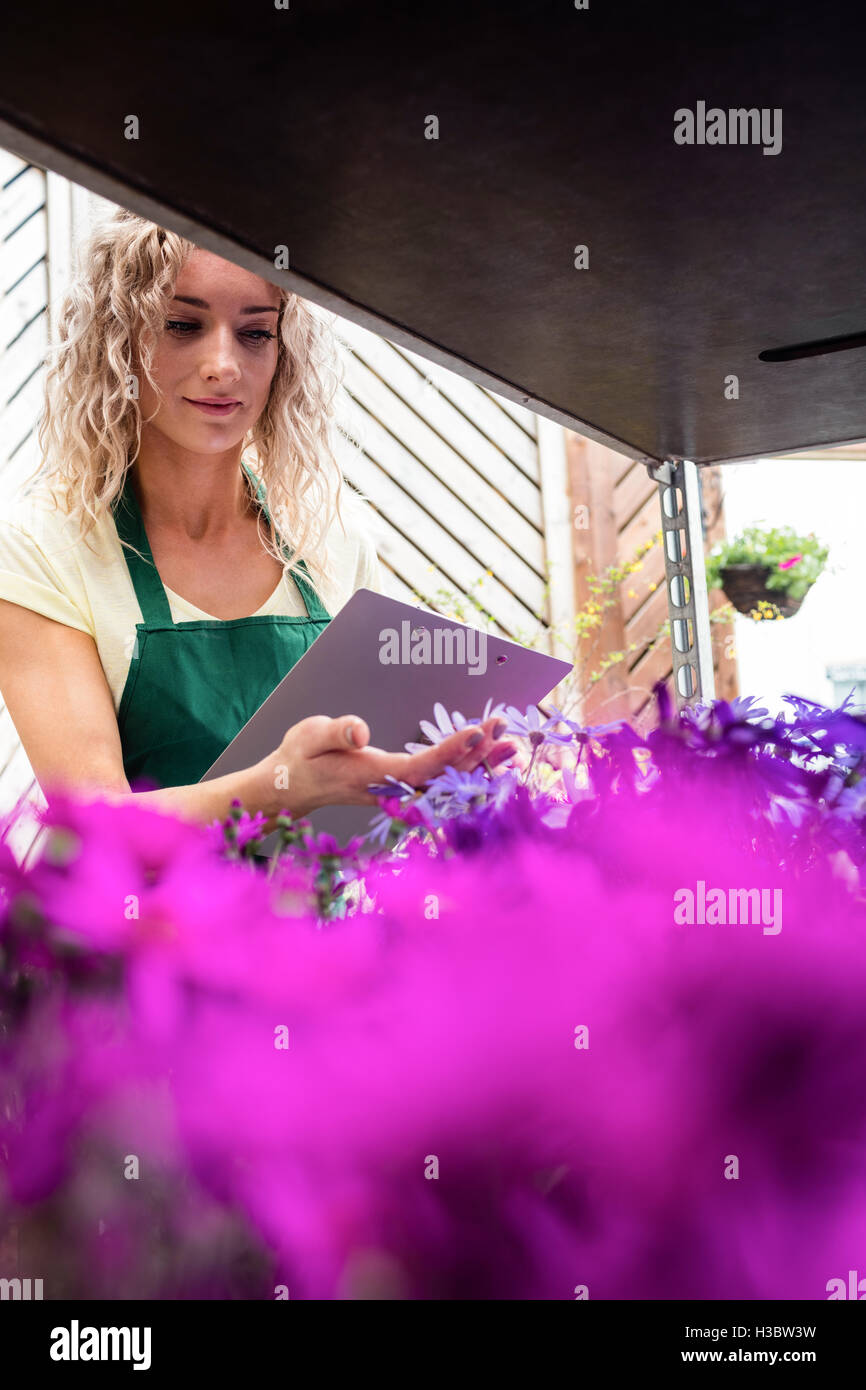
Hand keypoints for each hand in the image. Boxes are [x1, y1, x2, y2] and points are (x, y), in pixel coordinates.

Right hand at [255, 714, 516, 819]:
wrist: (292, 786)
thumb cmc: (301, 758)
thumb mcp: (309, 736)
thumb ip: (335, 732)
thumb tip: (360, 730)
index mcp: (372, 775)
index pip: (420, 766)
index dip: (451, 752)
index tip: (478, 733)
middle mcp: (392, 788)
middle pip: (443, 776)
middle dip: (477, 755)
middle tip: (506, 730)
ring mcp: (399, 791)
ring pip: (447, 781)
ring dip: (480, 764)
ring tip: (511, 745)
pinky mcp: (402, 787)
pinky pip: (442, 781)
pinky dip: (469, 770)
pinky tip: (491, 761)